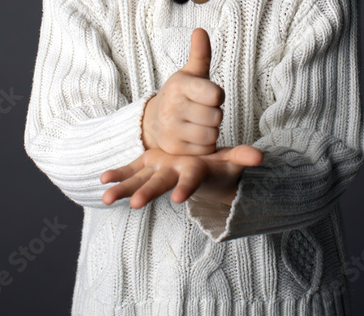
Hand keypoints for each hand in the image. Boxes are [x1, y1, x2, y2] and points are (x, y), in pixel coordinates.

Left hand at [100, 145, 262, 208]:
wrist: (202, 176)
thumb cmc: (218, 167)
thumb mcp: (231, 161)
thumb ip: (242, 157)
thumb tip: (261, 157)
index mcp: (193, 173)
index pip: (190, 182)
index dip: (185, 189)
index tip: (178, 199)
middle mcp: (173, 176)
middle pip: (159, 186)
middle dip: (146, 195)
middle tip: (132, 206)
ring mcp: (159, 173)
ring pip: (139, 182)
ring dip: (122, 190)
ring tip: (105, 199)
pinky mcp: (148, 167)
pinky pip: (131, 172)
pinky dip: (118, 175)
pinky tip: (102, 179)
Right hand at [141, 28, 224, 155]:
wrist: (153, 121)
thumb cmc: (180, 95)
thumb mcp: (190, 74)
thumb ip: (200, 54)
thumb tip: (200, 30)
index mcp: (179, 86)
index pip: (216, 95)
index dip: (216, 96)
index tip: (207, 94)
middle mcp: (172, 107)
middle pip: (216, 117)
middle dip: (214, 115)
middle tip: (201, 111)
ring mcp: (171, 130)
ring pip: (212, 135)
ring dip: (210, 131)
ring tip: (198, 123)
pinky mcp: (174, 149)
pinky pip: (205, 150)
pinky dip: (204, 145)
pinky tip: (194, 136)